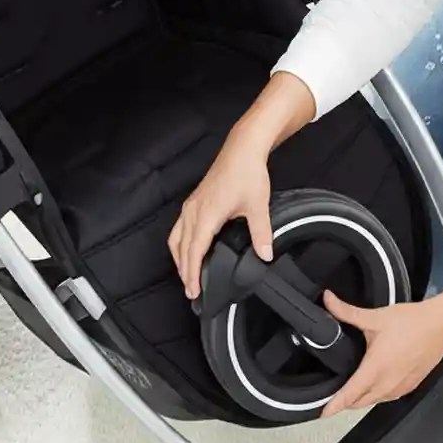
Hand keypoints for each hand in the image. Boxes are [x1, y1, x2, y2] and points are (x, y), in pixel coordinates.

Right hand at [169, 133, 274, 299]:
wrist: (242, 149)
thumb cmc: (247, 173)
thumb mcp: (258, 205)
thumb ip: (261, 233)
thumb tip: (265, 255)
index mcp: (207, 214)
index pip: (194, 251)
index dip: (192, 273)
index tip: (194, 291)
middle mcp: (194, 211)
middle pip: (182, 248)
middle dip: (184, 272)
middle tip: (191, 292)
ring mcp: (191, 206)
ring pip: (176, 239)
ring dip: (180, 259)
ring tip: (187, 276)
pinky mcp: (194, 201)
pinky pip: (179, 228)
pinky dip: (180, 244)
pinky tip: (187, 251)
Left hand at [319, 291, 442, 417]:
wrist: (441, 326)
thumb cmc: (411, 322)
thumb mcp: (374, 317)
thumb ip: (347, 311)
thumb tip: (327, 300)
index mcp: (375, 369)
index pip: (349, 394)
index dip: (334, 405)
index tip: (322, 413)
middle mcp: (387, 383)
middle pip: (359, 403)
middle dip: (344, 402)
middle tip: (331, 396)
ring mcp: (399, 387)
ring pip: (373, 401)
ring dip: (360, 400)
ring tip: (349, 391)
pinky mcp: (410, 386)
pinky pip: (387, 397)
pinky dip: (376, 395)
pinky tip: (373, 384)